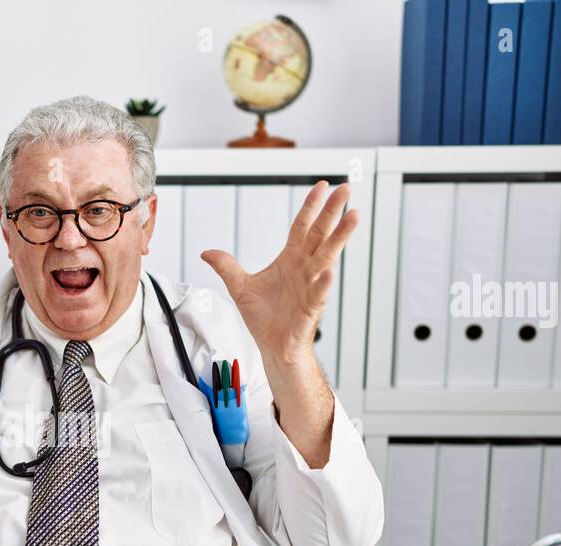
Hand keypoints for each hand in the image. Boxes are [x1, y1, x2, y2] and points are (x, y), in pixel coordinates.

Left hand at [201, 181, 358, 369]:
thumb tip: (206, 252)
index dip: (310, 206)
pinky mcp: (311, 306)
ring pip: (327, 256)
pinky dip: (325, 281)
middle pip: (320, 234)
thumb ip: (226, 267)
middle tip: (345, 189)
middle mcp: (304, 267)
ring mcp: (310, 285)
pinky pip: (319, 291)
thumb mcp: (239, 287)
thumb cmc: (263, 317)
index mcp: (290, 259)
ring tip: (353, 217)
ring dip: (340, 237)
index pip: (302, 226)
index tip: (321, 185)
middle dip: (332, 211)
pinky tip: (330, 269)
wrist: (272, 345)